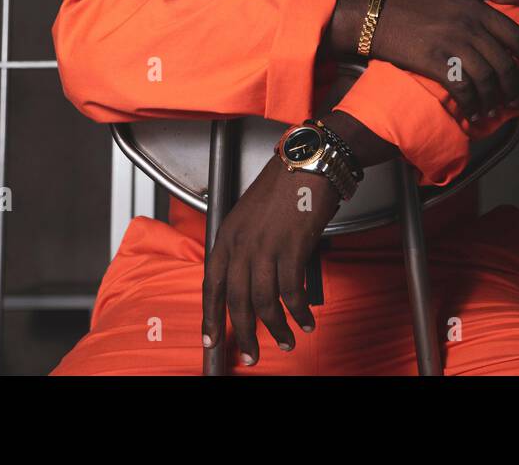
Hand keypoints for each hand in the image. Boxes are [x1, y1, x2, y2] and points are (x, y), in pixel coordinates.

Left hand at [202, 153, 338, 365]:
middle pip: (236, 301)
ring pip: (264, 302)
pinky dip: (300, 312)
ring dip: (276, 329)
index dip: (210, 316)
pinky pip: (292, 292)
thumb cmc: (284, 184)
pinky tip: (307, 320)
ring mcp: (266, 247)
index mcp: (227, 234)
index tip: (211, 339)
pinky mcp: (292, 248)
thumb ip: (245, 246)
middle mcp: (241, 243)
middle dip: (244, 333)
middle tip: (250, 355)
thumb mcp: (250, 214)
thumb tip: (252, 279)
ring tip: (286, 342)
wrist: (308, 163)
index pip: (210, 284)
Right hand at [329, 0, 518, 121]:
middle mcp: (469, 27)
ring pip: (486, 80)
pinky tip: (473, 112)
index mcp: (477, 8)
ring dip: (494, 99)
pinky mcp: (436, 63)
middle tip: (514, 98)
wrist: (378, 15)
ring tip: (494, 109)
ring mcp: (453, 45)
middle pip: (503, 64)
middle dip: (513, 86)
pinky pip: (463, 89)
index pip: (516, 36)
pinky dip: (472, 104)